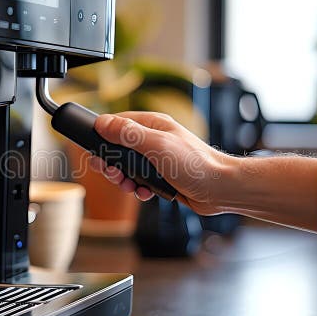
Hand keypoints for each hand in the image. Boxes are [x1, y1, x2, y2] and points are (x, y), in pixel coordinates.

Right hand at [90, 112, 233, 215]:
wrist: (220, 189)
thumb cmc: (194, 164)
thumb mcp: (156, 145)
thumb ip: (128, 133)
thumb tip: (102, 123)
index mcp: (152, 125)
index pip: (117, 123)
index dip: (103, 137)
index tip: (96, 150)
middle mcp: (154, 139)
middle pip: (118, 148)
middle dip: (112, 164)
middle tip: (114, 174)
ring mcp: (158, 159)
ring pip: (127, 168)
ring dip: (124, 179)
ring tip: (131, 186)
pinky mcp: (162, 177)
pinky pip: (140, 181)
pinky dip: (138, 189)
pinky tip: (145, 193)